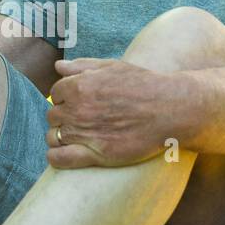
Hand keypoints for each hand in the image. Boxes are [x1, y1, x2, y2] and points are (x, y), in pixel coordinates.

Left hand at [45, 58, 174, 167]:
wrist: (170, 109)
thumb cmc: (144, 85)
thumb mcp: (113, 66)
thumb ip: (82, 65)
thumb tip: (58, 66)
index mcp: (79, 86)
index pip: (56, 93)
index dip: (66, 98)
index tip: (78, 103)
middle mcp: (78, 110)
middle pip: (54, 116)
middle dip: (64, 117)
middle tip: (82, 120)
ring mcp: (85, 133)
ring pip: (53, 137)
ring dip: (60, 136)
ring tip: (76, 137)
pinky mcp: (96, 154)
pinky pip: (60, 158)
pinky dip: (56, 157)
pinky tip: (63, 154)